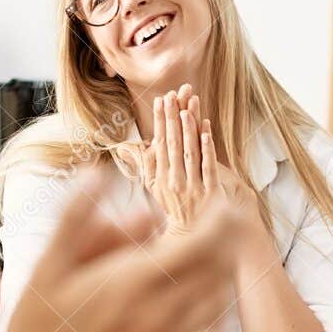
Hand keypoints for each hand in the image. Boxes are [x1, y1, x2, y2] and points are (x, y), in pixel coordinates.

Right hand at [144, 85, 260, 237]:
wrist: (192, 236)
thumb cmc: (175, 206)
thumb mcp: (154, 187)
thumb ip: (143, 164)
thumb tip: (122, 148)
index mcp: (160, 178)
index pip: (159, 144)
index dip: (160, 122)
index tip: (160, 100)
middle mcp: (173, 182)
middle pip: (172, 145)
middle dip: (172, 118)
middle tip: (172, 95)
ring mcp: (192, 188)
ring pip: (189, 153)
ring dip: (188, 128)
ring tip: (188, 106)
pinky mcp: (210, 194)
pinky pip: (208, 168)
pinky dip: (207, 148)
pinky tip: (206, 131)